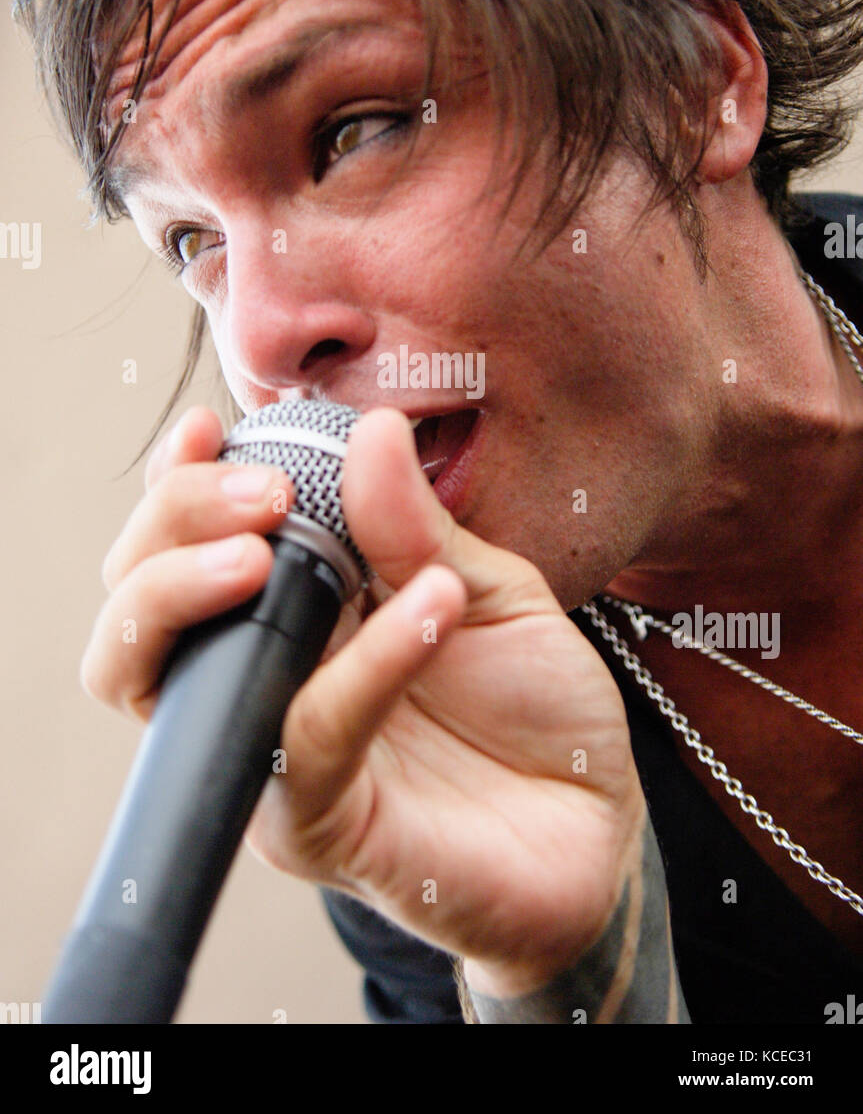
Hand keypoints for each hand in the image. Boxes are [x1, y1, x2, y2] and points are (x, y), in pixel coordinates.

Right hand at [83, 404, 645, 995]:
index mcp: (293, 611)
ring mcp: (276, 755)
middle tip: (264, 494)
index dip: (176, 486)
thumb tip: (369, 429)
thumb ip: (420, 525)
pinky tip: (431, 605)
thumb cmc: (531, 704)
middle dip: (172, 526)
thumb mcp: (488, 587)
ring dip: (190, 593)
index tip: (208, 428)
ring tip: (272, 537)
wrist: (594, 823)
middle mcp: (261, 681)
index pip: (183, 545)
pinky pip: (308, 734)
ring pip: (165, 682)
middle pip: (138, 607)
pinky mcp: (318, 822)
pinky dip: (364, 662)